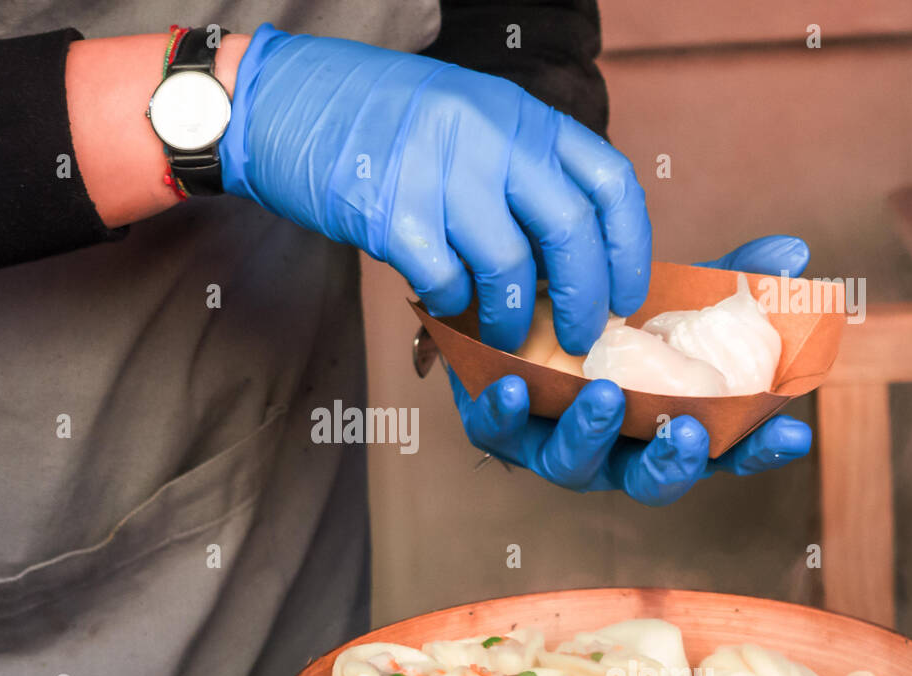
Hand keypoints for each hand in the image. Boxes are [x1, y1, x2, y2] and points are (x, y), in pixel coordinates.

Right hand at [220, 24, 650, 353]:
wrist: (282, 101)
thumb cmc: (377, 120)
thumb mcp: (469, 118)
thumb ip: (519, 169)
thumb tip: (565, 252)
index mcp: (519, 113)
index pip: (607, 182)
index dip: (629, 249)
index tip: (626, 296)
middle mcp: (488, 135)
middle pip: (570, 230)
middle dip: (583, 299)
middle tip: (579, 338)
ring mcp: (439, 171)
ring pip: (509, 267)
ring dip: (515, 320)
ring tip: (508, 339)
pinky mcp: (390, 212)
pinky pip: (444, 281)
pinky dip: (451, 308)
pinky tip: (445, 308)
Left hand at [448, 235, 813, 504]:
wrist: (507, 304)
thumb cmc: (598, 315)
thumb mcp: (664, 292)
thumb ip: (726, 280)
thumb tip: (794, 252)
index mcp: (664, 428)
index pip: (722, 453)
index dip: (757, 449)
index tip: (793, 434)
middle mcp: (613, 452)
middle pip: (651, 480)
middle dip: (671, 461)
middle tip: (687, 430)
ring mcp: (553, 445)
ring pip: (575, 463)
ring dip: (593, 433)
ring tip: (604, 394)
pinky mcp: (498, 426)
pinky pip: (501, 430)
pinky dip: (508, 412)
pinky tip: (516, 388)